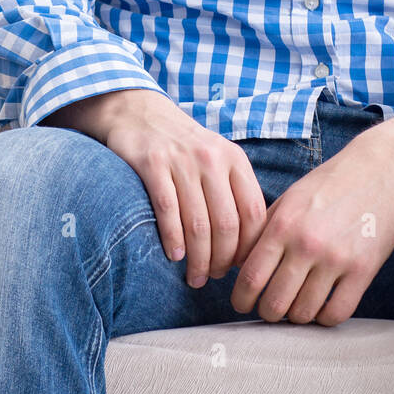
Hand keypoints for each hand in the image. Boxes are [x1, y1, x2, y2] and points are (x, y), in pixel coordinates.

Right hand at [42, 88, 266, 287]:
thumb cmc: (185, 147)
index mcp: (235, 160)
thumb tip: (250, 243)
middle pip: (227, 223)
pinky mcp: (152, 164)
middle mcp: (212, 159)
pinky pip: (167, 210)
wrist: (140, 114)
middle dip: (223, 260)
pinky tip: (174, 256)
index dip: (250, 246)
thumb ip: (234, 190)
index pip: (253, 211)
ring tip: (195, 278)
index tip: (241, 267)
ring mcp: (182, 161)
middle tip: (215, 278)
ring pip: (198, 222)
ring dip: (198, 259)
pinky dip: (172, 239)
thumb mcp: (218, 158)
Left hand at [230, 126, 393, 326]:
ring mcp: (337, 258)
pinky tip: (323, 305)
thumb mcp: (290, 198)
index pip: (250, 280)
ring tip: (299, 303)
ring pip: (303, 313)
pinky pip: (337, 313)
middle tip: (272, 306)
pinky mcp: (364, 269)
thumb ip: (263, 231)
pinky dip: (325, 318)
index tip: (244, 303)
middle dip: (267, 312)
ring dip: (297, 315)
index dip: (241, 300)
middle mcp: (308, 244)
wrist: (381, 167)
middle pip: (273, 304)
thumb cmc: (331, 184)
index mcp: (284, 225)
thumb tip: (239, 266)